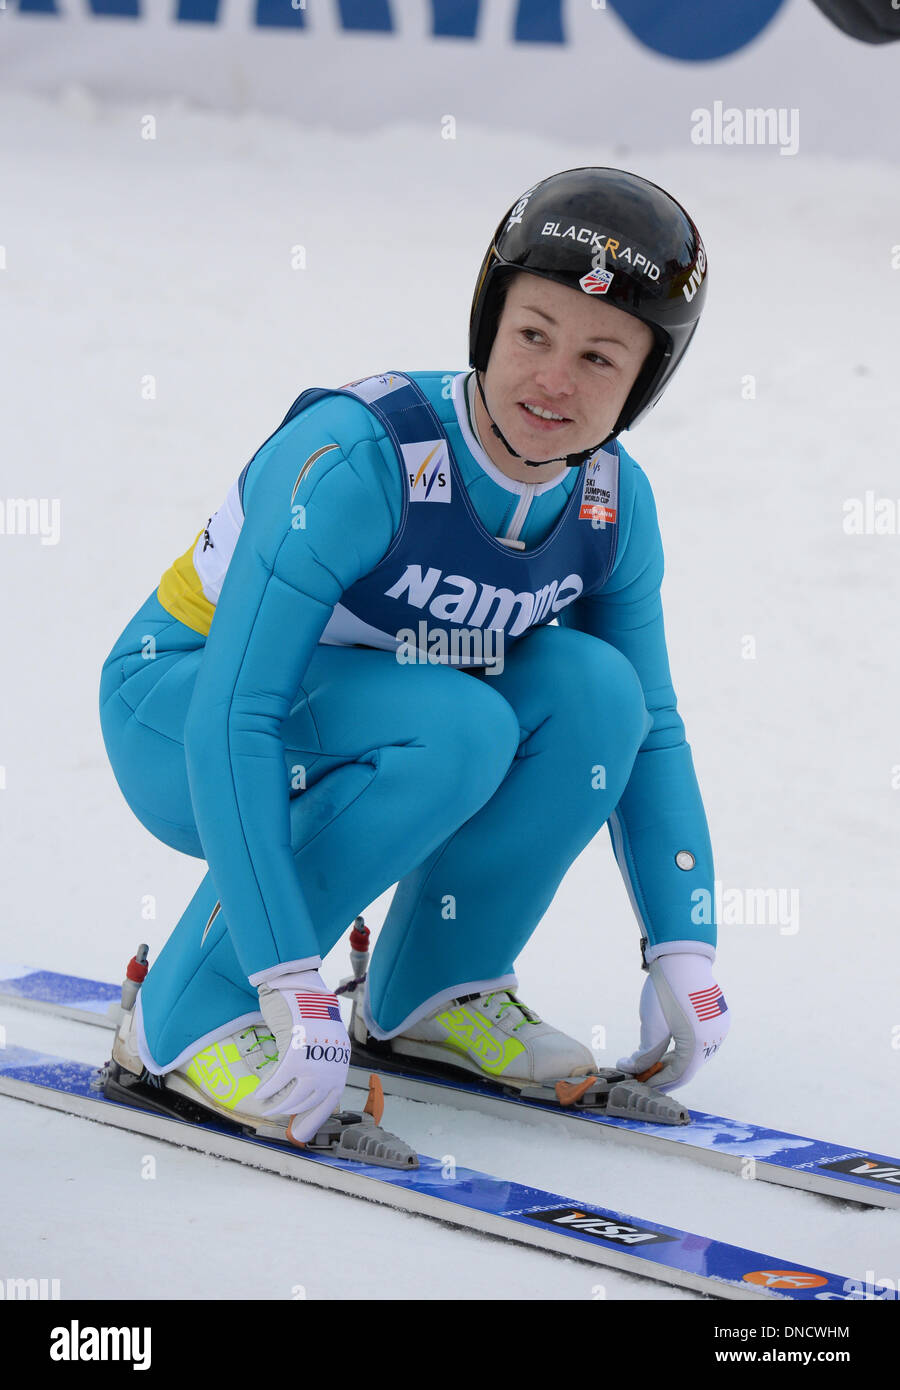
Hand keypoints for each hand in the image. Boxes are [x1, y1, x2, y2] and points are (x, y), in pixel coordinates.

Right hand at [254, 969, 350, 1140]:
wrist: (300, 986)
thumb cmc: (308, 1012)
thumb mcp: (320, 1039)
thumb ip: (319, 1060)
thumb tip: (307, 1088)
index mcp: (339, 1061)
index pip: (330, 1100)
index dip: (314, 1118)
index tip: (301, 1132)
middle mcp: (330, 1064)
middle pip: (312, 1103)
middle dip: (296, 1116)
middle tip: (281, 1123)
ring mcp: (314, 1060)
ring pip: (295, 1097)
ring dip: (279, 1106)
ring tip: (267, 1107)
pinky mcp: (295, 1053)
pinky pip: (278, 1081)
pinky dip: (268, 1090)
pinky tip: (260, 1093)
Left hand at [617, 952, 728, 1093]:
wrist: (681, 955)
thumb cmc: (665, 990)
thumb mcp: (652, 1026)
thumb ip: (645, 1055)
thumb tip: (632, 1069)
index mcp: (699, 1045)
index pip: (678, 1075)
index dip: (658, 1082)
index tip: (641, 1082)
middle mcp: (715, 1039)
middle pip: (689, 1066)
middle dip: (665, 1072)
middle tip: (644, 1072)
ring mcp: (720, 1027)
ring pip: (697, 1053)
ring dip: (676, 1059)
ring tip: (653, 1060)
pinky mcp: (720, 1016)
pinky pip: (703, 1039)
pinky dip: (686, 1046)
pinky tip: (669, 1043)